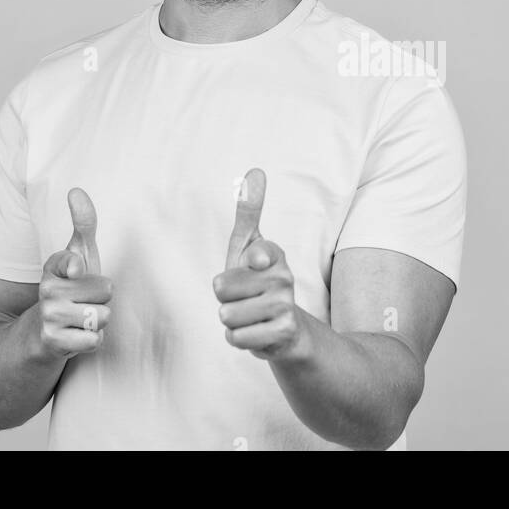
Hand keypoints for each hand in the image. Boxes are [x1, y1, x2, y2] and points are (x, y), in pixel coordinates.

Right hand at [35, 188, 112, 358]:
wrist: (37, 339)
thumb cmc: (68, 293)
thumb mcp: (77, 257)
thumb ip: (83, 225)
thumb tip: (76, 190)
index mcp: (53, 268)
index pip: (74, 259)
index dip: (79, 267)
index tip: (75, 271)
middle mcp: (47, 290)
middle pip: (105, 290)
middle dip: (101, 301)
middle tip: (83, 305)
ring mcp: (48, 316)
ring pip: (103, 316)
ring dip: (98, 323)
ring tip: (80, 322)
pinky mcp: (52, 342)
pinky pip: (95, 340)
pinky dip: (91, 342)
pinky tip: (75, 338)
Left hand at [213, 169, 305, 360]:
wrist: (284, 329)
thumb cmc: (256, 283)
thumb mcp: (247, 246)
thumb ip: (249, 211)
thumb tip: (256, 170)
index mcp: (273, 254)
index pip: (256, 252)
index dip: (249, 260)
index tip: (254, 262)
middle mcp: (284, 276)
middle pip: (221, 288)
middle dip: (223, 298)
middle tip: (242, 298)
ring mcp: (286, 304)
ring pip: (227, 314)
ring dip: (230, 319)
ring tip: (247, 315)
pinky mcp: (284, 331)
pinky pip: (236, 337)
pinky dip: (238, 338)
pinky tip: (254, 332)